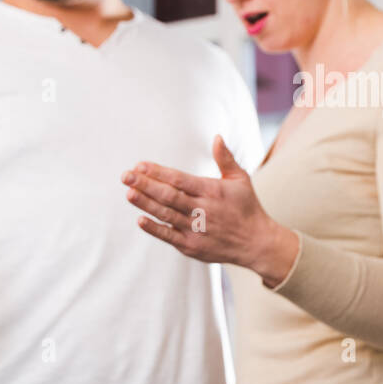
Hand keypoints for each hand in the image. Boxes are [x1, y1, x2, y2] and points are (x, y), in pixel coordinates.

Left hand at [121, 135, 297, 287]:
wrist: (256, 243)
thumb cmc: (246, 207)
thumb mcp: (240, 179)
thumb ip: (225, 159)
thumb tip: (217, 137)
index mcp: (211, 191)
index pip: (180, 179)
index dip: (159, 172)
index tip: (140, 165)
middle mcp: (202, 209)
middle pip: (169, 195)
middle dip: (145, 184)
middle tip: (126, 176)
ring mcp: (195, 229)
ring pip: (166, 214)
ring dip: (146, 204)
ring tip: (129, 193)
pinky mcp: (191, 246)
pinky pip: (169, 236)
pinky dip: (155, 229)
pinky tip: (140, 219)